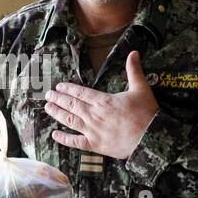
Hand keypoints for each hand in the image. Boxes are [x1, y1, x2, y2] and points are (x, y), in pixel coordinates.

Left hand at [44, 50, 158, 159]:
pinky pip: (75, 142)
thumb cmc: (147, 114)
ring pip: (70, 120)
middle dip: (58, 99)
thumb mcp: (142, 89)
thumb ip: (134, 70)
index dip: (68, 89)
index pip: (81, 92)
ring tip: (47, 108)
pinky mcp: (95, 145)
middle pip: (72, 105)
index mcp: (104, 101)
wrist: (150, 139)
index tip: (59, 86)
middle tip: (47, 95)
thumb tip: (134, 52)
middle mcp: (94, 114)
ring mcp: (93, 130)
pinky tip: (54, 134)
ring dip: (57, 113)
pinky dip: (64, 139)